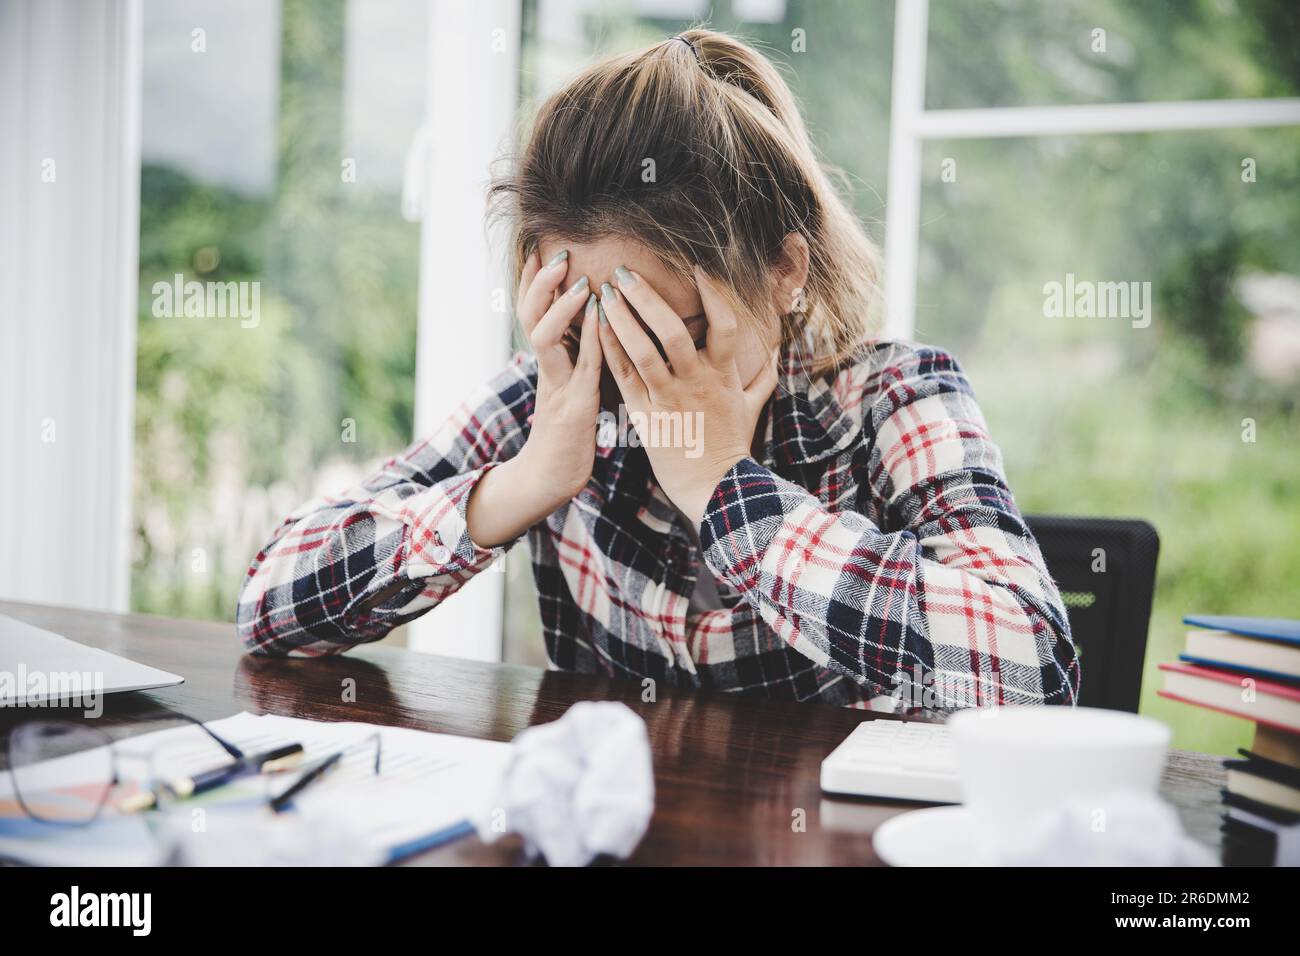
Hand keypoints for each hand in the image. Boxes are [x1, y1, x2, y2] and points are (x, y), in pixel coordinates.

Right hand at [466, 250, 600, 547]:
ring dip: (560, 308)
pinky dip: (590, 343)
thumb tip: (594, 326)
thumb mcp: (572, 387)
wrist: (552, 478)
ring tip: (578, 283)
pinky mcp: (574, 408)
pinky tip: (602, 322)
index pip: (532, 310)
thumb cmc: (569, 432)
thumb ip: (579, 357)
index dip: (533, 280)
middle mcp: (546, 368)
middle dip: (539, 283)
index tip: (541, 248)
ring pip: (546, 338)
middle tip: (558, 255)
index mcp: (547, 360)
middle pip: (529, 315)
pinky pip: (581, 369)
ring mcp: (557, 387)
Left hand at [598, 265, 778, 526]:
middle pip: (673, 330)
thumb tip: (776, 351)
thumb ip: (763, 375)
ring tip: (604, 292)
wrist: (713, 487)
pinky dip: (610, 348)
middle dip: (648, 297)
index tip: (697, 265)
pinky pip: (624, 375)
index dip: (713, 292)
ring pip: (642, 350)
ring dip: (621, 317)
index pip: (724, 323)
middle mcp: (696, 381)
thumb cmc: (731, 444)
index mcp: (724, 374)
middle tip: (626, 273)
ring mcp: (669, 398)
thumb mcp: (752, 407)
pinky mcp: (645, 415)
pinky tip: (596, 326)